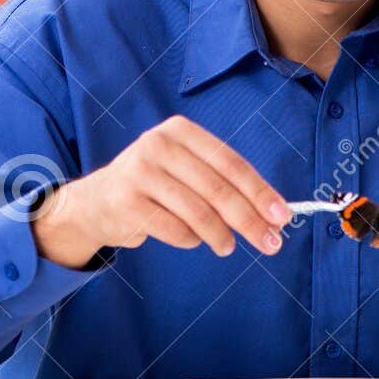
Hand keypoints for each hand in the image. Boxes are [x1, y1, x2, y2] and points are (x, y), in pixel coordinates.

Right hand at [31, 115, 290, 269]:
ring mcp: (139, 172)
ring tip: (226, 247)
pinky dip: (190, 241)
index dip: (259, 191)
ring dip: (220, 236)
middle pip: (218, 189)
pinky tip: (191, 240)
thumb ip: (223, 183)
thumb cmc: (154, 187)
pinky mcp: (127, 202)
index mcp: (180, 130)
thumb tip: (273, 213)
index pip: (230, 162)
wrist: (96, 202)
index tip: (282, 216)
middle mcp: (158, 144)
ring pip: (198, 213)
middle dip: (249, 220)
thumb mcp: (186, 170)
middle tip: (270, 243)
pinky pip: (174, 230)